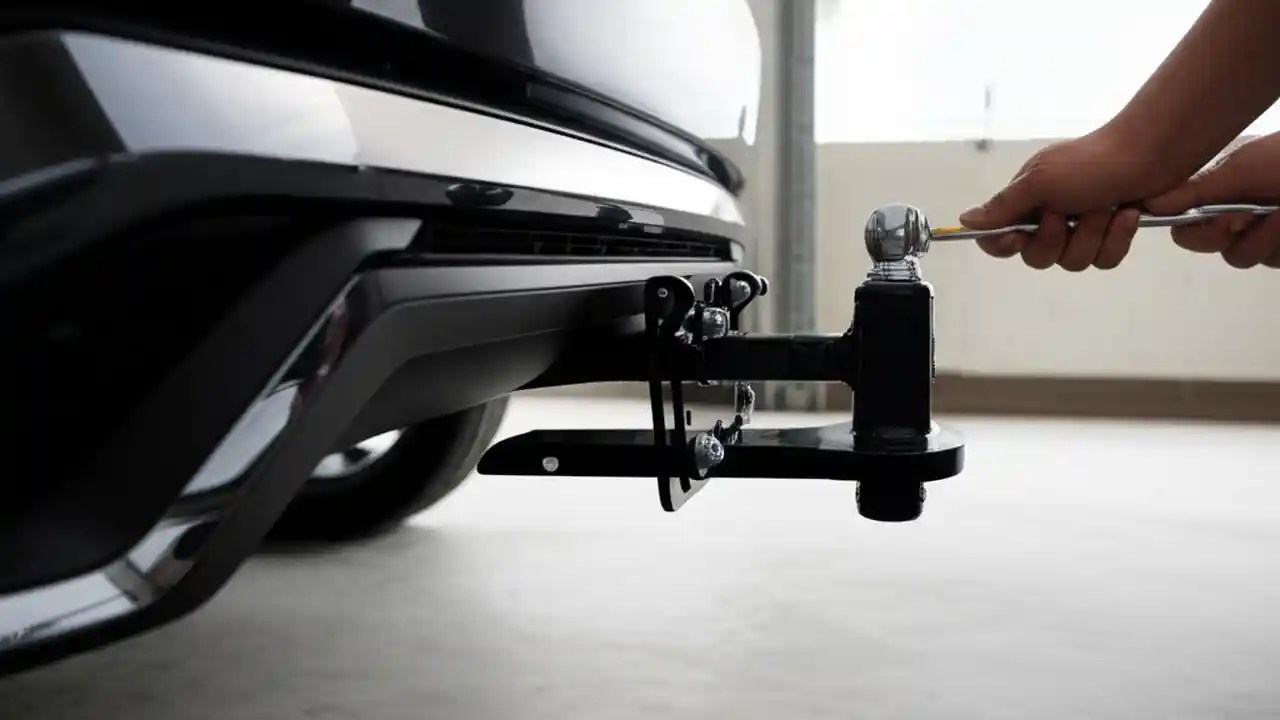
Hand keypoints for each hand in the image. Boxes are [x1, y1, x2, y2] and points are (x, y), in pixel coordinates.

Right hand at [959, 125, 1172, 270]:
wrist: (1151, 153)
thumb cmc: (1092, 161)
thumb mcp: (1041, 180)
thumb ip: (1003, 205)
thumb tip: (965, 220)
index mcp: (1027, 202)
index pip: (997, 238)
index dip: (1003, 245)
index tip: (1019, 238)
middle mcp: (1050, 219)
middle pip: (1037, 258)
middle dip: (1058, 239)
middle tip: (1070, 212)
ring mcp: (1080, 230)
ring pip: (1074, 262)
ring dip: (1093, 234)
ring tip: (1107, 205)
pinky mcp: (1110, 238)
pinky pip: (1104, 260)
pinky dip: (1117, 238)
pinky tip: (1126, 214)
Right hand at [1145, 133, 1279, 268]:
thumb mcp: (1243, 169)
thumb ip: (1196, 191)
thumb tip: (1148, 204)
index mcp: (1218, 188)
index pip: (1184, 224)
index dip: (1197, 229)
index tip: (1220, 218)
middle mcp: (1235, 209)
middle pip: (1209, 246)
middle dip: (1232, 235)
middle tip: (1251, 216)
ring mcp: (1262, 230)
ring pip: (1243, 257)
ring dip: (1265, 239)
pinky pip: (1273, 261)